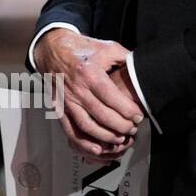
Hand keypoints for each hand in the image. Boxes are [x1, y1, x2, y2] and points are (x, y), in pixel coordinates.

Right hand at [35, 27, 144, 163]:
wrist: (52, 48)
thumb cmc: (81, 49)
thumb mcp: (107, 47)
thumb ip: (126, 59)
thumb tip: (143, 70)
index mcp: (89, 72)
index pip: (112, 98)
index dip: (128, 110)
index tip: (138, 116)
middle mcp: (76, 88)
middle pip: (102, 115)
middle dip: (121, 126)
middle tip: (132, 129)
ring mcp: (67, 100)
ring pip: (87, 125)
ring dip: (106, 136)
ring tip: (120, 138)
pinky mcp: (60, 107)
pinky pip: (70, 129)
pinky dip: (83, 142)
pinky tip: (97, 148)